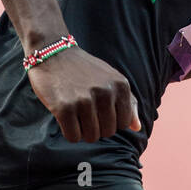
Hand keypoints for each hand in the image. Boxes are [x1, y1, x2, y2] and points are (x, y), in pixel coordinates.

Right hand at [26, 46, 141, 142]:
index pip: (124, 123)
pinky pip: (73, 137)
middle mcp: (105, 92)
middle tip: (85, 111)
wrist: (53, 53)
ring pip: (91, 137)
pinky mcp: (64, 108)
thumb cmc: (84, 69)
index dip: (110, 120)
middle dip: (97, 127)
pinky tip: (65, 117)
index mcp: (120, 85)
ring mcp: (84, 100)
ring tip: (76, 113)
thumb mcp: (111, 79)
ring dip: (82, 130)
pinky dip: (69, 132)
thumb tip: (137, 128)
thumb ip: (128, 101)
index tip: (99, 109)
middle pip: (108, 132)